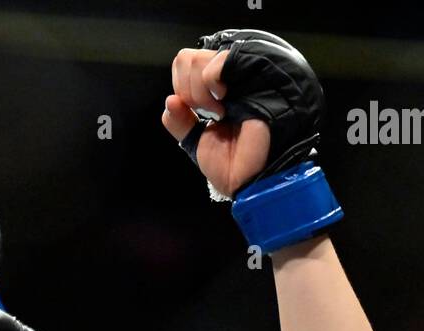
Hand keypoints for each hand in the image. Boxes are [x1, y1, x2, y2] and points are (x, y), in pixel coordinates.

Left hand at [162, 48, 269, 196]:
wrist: (251, 178)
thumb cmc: (232, 163)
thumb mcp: (196, 141)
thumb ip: (179, 122)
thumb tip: (170, 101)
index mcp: (215, 88)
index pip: (184, 64)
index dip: (181, 88)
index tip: (195, 113)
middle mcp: (227, 76)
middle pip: (187, 58)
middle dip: (187, 92)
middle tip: (207, 114)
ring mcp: (240, 73)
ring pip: (199, 58)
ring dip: (199, 92)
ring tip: (218, 113)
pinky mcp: (253, 72)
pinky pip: (218, 62)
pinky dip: (210, 83)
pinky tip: (224, 105)